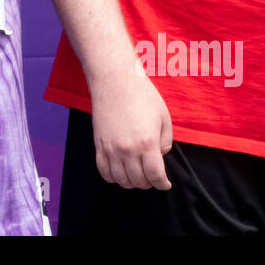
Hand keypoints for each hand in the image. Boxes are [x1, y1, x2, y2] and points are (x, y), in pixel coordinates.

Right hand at [90, 66, 172, 189]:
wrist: (115, 80)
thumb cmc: (142, 95)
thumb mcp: (164, 117)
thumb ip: (166, 141)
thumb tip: (160, 155)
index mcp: (147, 143)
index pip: (156, 176)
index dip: (162, 184)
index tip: (165, 184)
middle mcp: (128, 149)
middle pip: (139, 181)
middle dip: (149, 183)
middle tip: (152, 177)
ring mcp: (111, 148)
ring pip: (121, 180)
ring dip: (132, 182)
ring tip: (137, 175)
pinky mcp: (99, 145)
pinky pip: (104, 171)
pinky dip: (113, 177)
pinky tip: (120, 172)